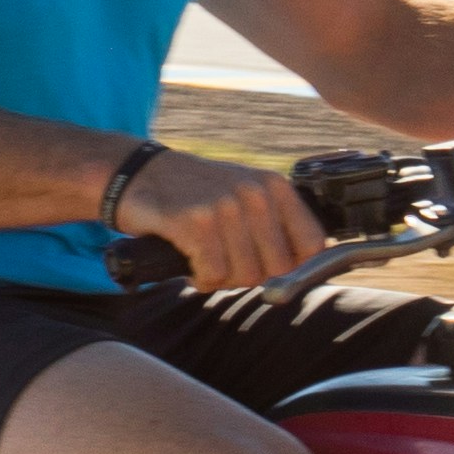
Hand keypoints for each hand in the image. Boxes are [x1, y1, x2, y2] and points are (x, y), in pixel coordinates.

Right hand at [107, 144, 319, 295]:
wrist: (139, 174)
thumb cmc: (195, 193)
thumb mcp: (244, 196)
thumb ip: (275, 228)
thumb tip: (304, 275)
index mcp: (274, 187)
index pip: (314, 244)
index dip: (299, 269)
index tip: (275, 272)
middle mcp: (255, 193)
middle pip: (279, 269)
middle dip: (253, 276)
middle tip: (228, 262)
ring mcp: (226, 206)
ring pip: (246, 276)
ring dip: (223, 278)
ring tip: (207, 258)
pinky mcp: (196, 222)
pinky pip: (214, 275)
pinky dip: (201, 279)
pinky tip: (191, 263)